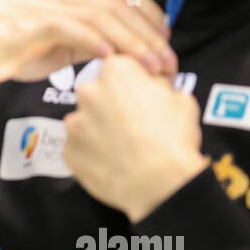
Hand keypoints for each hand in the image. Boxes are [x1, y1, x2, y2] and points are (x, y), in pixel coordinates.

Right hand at [0, 0, 175, 86]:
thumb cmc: (10, 46)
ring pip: (102, 15)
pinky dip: (96, 42)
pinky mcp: (29, 20)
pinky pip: (71, 27)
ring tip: (150, 67)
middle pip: (119, 3)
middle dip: (150, 34)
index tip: (167, 40)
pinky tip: (112, 61)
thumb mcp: (58, 40)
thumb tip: (125, 48)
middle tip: (169, 63)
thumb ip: (89, 37)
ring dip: (132, 42)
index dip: (151, 13)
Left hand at [62, 55, 207, 220]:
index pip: (118, 67)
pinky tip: (112, 160)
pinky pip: (79, 146)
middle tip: (132, 124)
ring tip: (123, 146)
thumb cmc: (173, 139)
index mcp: (116, 71)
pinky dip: (91, 152)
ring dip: (99, 129)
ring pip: (86, 120)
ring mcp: (75, 122)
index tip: (140, 96)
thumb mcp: (180, 99)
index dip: (131, 83)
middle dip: (111, 104)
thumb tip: (153, 84)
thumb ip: (159, 84)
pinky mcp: (69, 150)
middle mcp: (89, 91)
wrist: (160, 183)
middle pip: (97, 92)